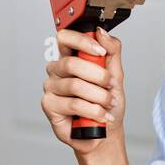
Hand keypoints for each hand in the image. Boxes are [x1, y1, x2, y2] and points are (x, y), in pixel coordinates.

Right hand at [41, 26, 124, 153]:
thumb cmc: (107, 104)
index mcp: (70, 57)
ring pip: (75, 86)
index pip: (65, 38)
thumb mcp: (116, 75)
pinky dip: (93, 111)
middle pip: (71, 63)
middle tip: (110, 86)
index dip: (82, 41)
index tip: (100, 52)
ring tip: (107, 104)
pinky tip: (100, 115)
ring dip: (99, 97)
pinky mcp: (49, 105)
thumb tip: (101, 32)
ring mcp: (51, 87)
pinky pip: (73, 104)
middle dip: (98, 76)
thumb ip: (111, 51)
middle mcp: (57, 71)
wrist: (106, 132)